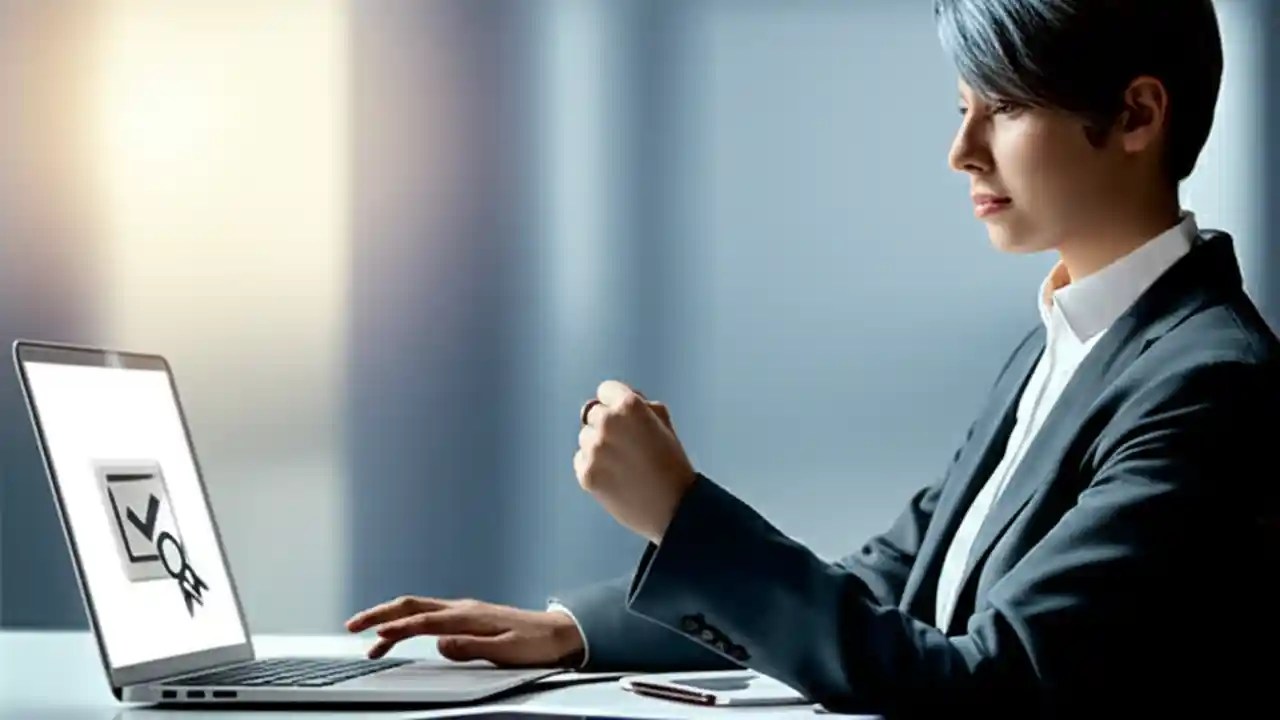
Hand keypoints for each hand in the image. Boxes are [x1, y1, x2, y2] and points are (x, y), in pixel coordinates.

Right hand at [344, 597, 583, 666]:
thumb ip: (471, 647)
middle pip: (412, 606)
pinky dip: (407, 622)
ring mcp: (464, 611)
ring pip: (418, 609)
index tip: (372, 637)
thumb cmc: (535, 644)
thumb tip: (439, 643)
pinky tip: (400, 634)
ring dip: (390, 620)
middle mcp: (463, 609)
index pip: (424, 620)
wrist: (558, 632)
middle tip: (352, 626)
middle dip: (380, 615)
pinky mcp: (467, 618)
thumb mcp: (506, 651)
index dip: (396, 628)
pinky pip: (429, 616)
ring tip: (368, 640)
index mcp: (469, 616)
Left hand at [575, 380, 696, 543]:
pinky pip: (581, 460)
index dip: (617, 404)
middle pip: (593, 414)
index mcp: (629, 405)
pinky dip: (593, 467)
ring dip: (599, 446)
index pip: (606, 390)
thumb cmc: (672, 464)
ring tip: (625, 465)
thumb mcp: (663, 423)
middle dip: (607, 426)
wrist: (675, 508)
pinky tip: (616, 477)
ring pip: (586, 437)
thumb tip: (610, 400)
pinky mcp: (586, 473)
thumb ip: (639, 404)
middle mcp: (608, 423)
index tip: (626, 420)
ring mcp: (594, 449)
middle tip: (629, 447)